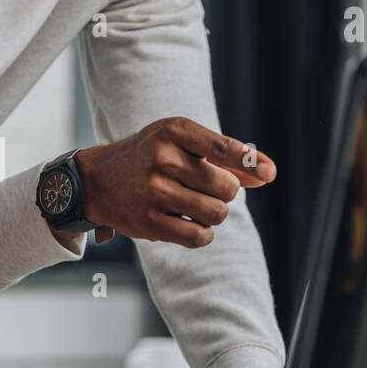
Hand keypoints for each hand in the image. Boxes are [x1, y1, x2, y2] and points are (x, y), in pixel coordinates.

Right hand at [74, 117, 275, 247]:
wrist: (97, 180)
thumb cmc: (150, 157)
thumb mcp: (181, 143)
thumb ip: (224, 157)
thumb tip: (267, 174)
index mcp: (174, 131)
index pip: (224, 148)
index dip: (251, 163)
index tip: (269, 173)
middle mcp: (163, 159)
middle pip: (226, 188)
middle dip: (223, 192)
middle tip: (203, 188)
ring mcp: (154, 191)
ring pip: (216, 213)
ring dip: (213, 214)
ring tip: (195, 206)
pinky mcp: (148, 221)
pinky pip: (199, 236)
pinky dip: (203, 234)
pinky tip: (192, 225)